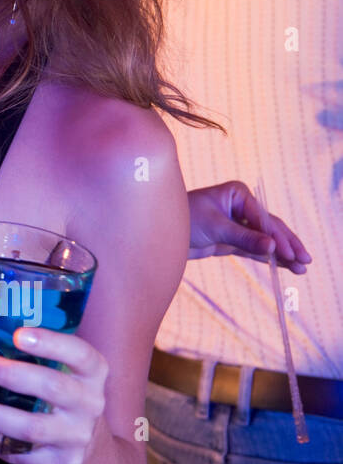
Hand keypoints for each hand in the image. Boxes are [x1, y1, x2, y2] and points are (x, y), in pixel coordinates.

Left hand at [0, 327, 107, 463]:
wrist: (91, 442)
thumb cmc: (64, 393)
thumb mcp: (64, 369)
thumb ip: (37, 350)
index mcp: (92, 373)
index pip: (80, 354)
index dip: (51, 343)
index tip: (18, 335)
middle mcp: (89, 403)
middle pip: (52, 387)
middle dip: (9, 375)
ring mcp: (78, 436)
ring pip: (33, 427)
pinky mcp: (64, 462)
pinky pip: (26, 455)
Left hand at [187, 181, 309, 273]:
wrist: (159, 233)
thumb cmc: (183, 219)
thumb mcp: (215, 228)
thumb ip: (244, 238)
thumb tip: (272, 248)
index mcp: (238, 194)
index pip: (264, 218)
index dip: (279, 237)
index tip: (290, 254)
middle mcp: (241, 207)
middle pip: (270, 228)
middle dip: (287, 245)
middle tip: (305, 261)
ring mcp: (238, 224)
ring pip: (265, 240)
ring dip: (282, 254)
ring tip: (301, 269)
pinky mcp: (232, 240)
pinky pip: (255, 250)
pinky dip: (268, 258)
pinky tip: (285, 267)